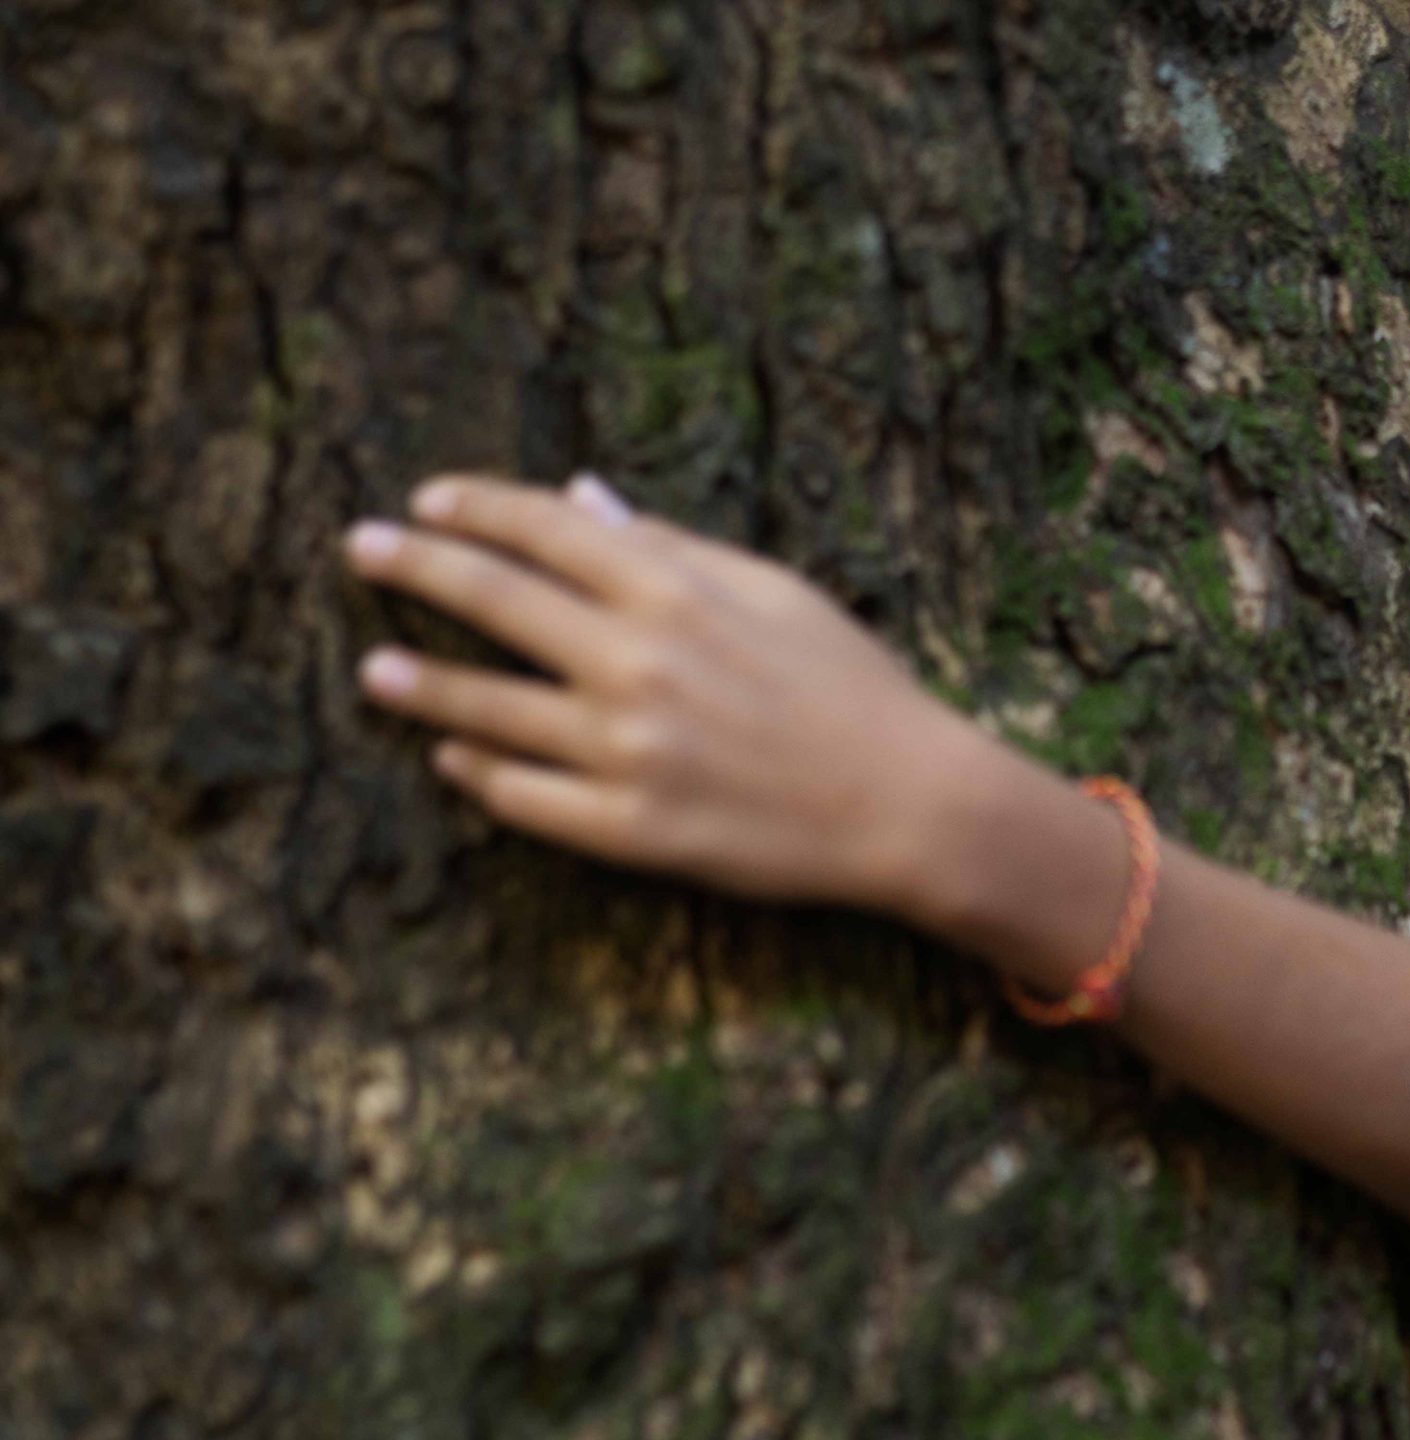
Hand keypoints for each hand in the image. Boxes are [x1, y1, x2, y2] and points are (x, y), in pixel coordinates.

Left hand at [340, 469, 996, 912]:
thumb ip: (672, 548)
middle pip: (494, 599)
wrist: (907, 803)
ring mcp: (625, 750)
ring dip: (422, 682)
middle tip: (360, 550)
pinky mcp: (629, 827)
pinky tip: (452, 756)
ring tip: (375, 670)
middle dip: (416, 566)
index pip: (545, 530)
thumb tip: (583, 502)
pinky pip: (526, 798)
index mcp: (674, 592)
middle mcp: (636, 663)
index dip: (476, 508)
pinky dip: (480, 771)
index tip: (427, 500)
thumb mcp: (775, 593)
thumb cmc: (853, 687)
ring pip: (488, 707)